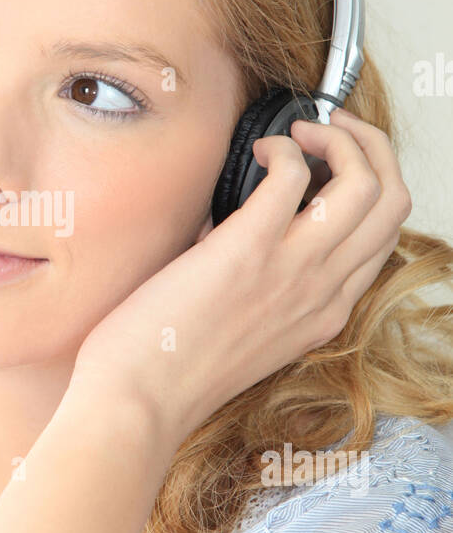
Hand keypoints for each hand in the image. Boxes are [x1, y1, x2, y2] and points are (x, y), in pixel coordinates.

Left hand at [67, 108, 411, 446]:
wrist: (138, 404)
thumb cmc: (170, 369)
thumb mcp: (245, 331)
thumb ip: (263, 284)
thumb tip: (236, 224)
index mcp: (324, 314)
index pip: (383, 238)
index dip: (370, 186)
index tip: (337, 161)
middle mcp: (322, 292)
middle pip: (394, 202)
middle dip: (373, 148)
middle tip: (333, 128)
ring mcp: (292, 271)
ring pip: (366, 183)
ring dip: (339, 138)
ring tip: (301, 132)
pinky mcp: (248, 250)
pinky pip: (293, 173)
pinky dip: (281, 147)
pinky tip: (256, 152)